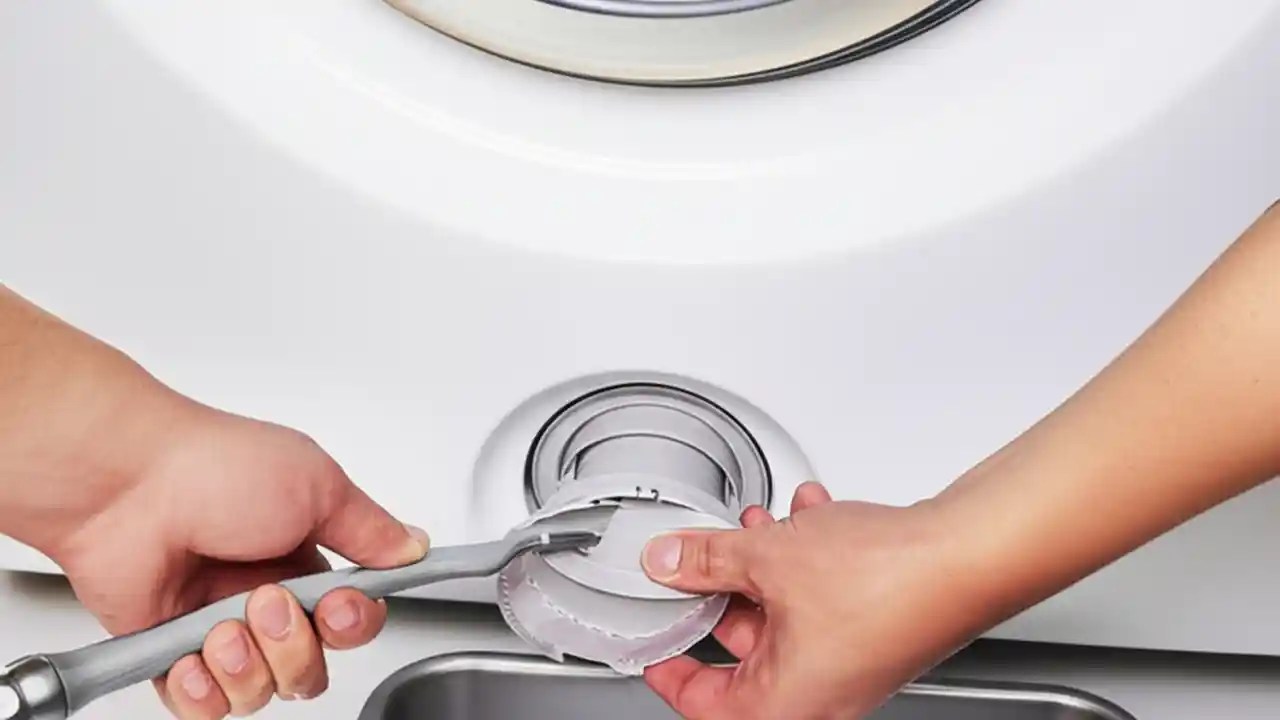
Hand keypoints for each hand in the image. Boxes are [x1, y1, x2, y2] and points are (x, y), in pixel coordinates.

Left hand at [1, 285, 427, 717]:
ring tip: (217, 625)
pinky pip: (206, 705)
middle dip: (294, 646)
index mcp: (306, 555)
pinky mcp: (171, 653)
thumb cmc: (214, 469)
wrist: (124, 486)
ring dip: (246, 664)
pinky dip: (200, 690)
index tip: (338, 606)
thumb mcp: (317, 485)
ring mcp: (218, 628)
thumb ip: (371, 528)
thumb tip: (414, 547)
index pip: (354, 618)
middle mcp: (266, 596)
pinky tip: (192, 657)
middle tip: (265, 602)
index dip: (353, 624)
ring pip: (263, 690)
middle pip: (313, 666)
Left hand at [639, 482, 995, 719]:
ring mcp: (848, 663)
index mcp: (783, 705)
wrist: (966, 553)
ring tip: (760, 522)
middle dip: (723, 586)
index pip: (702, 703)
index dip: (666, 666)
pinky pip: (819, 597)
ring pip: (784, 612)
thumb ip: (705, 560)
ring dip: (766, 561)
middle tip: (702, 554)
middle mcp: (818, 695)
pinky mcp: (872, 629)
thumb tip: (669, 562)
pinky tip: (807, 518)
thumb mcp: (767, 559)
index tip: (650, 639)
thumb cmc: (889, 581)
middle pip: (742, 647)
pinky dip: (805, 557)